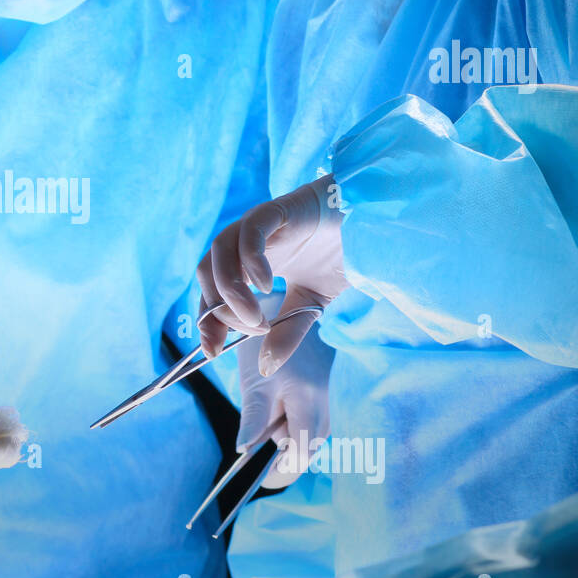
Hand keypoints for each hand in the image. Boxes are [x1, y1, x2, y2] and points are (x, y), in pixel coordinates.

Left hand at [197, 175, 348, 373]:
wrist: (370, 224)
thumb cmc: (338, 256)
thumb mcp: (310, 305)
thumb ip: (287, 332)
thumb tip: (266, 367)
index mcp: (246, 263)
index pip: (212, 292)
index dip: (207, 321)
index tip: (213, 352)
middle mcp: (244, 242)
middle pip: (207, 273)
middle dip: (217, 308)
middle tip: (249, 331)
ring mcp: (257, 224)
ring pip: (220, 253)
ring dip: (231, 291)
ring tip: (256, 318)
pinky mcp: (275, 210)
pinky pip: (249, 233)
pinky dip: (251, 261)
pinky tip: (267, 286)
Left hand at [235, 309, 333, 488]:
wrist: (284, 308)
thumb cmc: (263, 344)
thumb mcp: (254, 382)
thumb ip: (254, 418)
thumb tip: (245, 450)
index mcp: (310, 401)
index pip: (302, 452)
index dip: (283, 471)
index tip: (263, 481)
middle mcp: (328, 401)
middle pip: (310, 445)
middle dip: (286, 452)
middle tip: (263, 447)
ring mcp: (332, 394)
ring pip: (313, 430)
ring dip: (290, 433)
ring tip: (271, 412)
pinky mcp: (329, 387)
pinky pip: (315, 414)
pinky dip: (297, 419)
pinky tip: (282, 404)